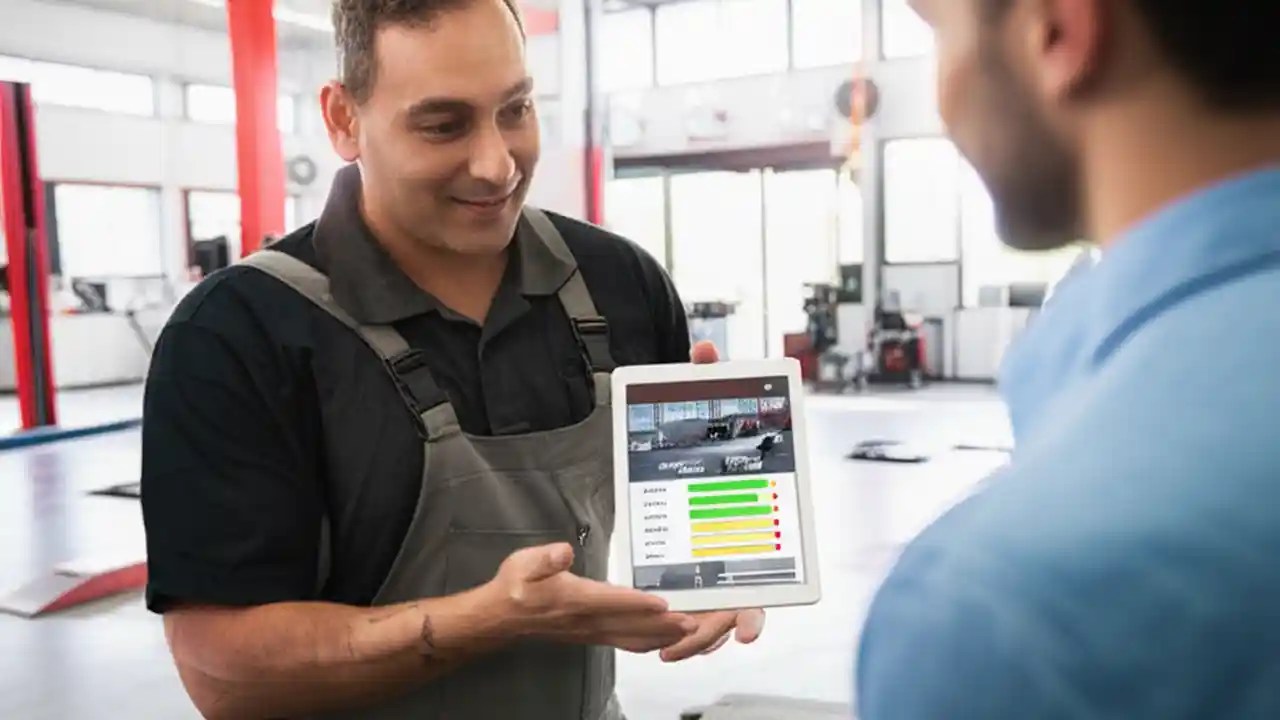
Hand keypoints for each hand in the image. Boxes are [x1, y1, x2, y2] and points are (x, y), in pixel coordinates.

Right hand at [485, 543, 697, 653]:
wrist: (501, 616)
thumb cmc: (516, 586)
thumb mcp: (525, 562)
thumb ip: (546, 558)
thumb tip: (564, 551)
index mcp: (574, 599)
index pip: (611, 601)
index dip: (638, 603)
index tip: (664, 604)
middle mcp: (586, 619)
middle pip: (630, 624)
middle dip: (662, 625)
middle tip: (692, 622)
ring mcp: (589, 631)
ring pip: (630, 637)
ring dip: (660, 636)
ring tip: (686, 632)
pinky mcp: (590, 636)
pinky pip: (623, 642)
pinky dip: (645, 643)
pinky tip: (660, 642)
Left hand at [664, 343, 766, 660]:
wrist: (686, 445)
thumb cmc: (705, 432)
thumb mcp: (702, 407)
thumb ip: (707, 376)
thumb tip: (705, 351)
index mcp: (752, 517)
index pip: (767, 568)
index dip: (757, 605)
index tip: (747, 626)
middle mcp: (745, 548)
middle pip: (746, 603)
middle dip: (730, 629)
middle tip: (710, 644)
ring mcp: (724, 564)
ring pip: (720, 615)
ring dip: (703, 639)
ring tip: (674, 650)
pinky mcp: (700, 572)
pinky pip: (701, 613)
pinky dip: (689, 635)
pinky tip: (667, 647)